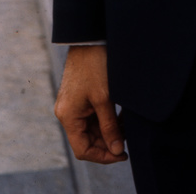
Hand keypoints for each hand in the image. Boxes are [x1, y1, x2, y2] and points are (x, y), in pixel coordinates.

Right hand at [54, 45, 127, 163]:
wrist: (89, 38)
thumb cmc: (95, 65)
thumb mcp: (105, 98)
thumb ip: (110, 126)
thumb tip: (116, 150)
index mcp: (68, 116)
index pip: (83, 149)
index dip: (103, 156)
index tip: (122, 154)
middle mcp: (67, 113)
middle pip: (87, 140)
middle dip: (108, 142)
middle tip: (128, 139)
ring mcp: (72, 105)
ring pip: (91, 129)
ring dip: (109, 130)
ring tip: (128, 126)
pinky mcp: (80, 97)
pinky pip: (92, 116)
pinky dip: (107, 119)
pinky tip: (121, 115)